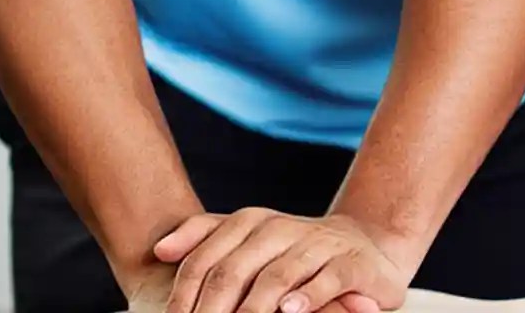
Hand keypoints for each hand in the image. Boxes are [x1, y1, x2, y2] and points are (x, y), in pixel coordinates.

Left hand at [154, 208, 409, 312]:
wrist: (366, 245)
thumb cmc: (296, 252)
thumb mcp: (251, 241)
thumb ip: (205, 238)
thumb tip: (158, 250)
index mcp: (253, 222)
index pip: (207, 254)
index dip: (184, 291)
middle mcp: (282, 228)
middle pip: (235, 268)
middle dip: (211, 308)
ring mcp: (318, 244)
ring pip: (277, 277)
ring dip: (253, 309)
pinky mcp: (351, 263)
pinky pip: (326, 281)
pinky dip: (307, 298)